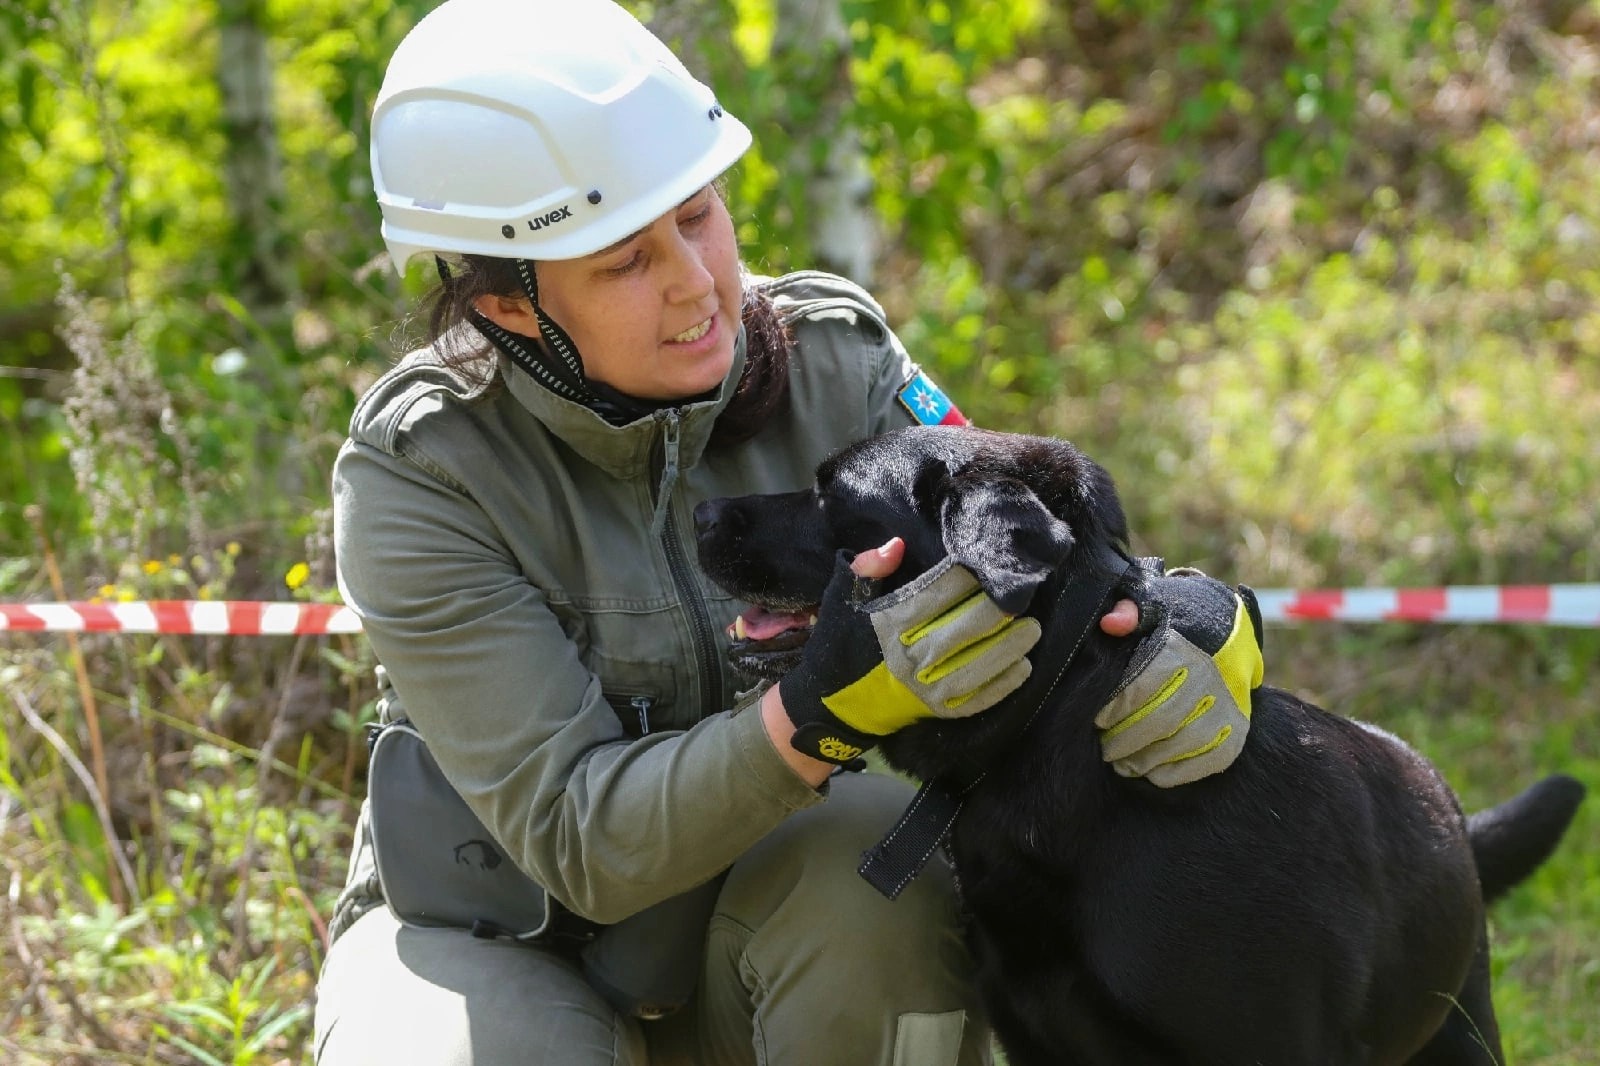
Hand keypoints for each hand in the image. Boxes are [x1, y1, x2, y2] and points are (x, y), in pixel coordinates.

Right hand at [779, 540, 1042, 763]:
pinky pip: (978, 699)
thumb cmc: (843, 642)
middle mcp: (908, 657)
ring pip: (978, 666)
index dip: (966, 577)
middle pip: (963, 629)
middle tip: (1020, 597)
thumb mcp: (844, 599)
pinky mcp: (938, 711)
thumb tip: (897, 545)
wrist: (835, 705)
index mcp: (887, 625)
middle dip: (996, 611)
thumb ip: (868, 568)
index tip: (985, 565)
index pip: (936, 594)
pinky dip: (1003, 684)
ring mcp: (925, 689)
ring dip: (1010, 647)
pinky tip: (1023, 666)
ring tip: (1032, 628)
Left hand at [1094, 569, 1264, 786]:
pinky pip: (1213, 757)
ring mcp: (1230, 702)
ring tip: (1124, 765)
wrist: (1227, 623)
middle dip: (1126, 739)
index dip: (1117, 707)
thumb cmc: (1176, 619)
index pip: (1144, 684)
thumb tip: (1111, 624)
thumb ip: (1127, 609)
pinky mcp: (1239, 725)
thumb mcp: (1152, 603)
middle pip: (1162, 719)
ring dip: (1149, 760)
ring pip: (1185, 742)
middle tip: (1105, 749)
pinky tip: (1155, 774)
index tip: (1098, 719)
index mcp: (1185, 644)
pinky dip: (1182, 772)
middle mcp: (1212, 674)